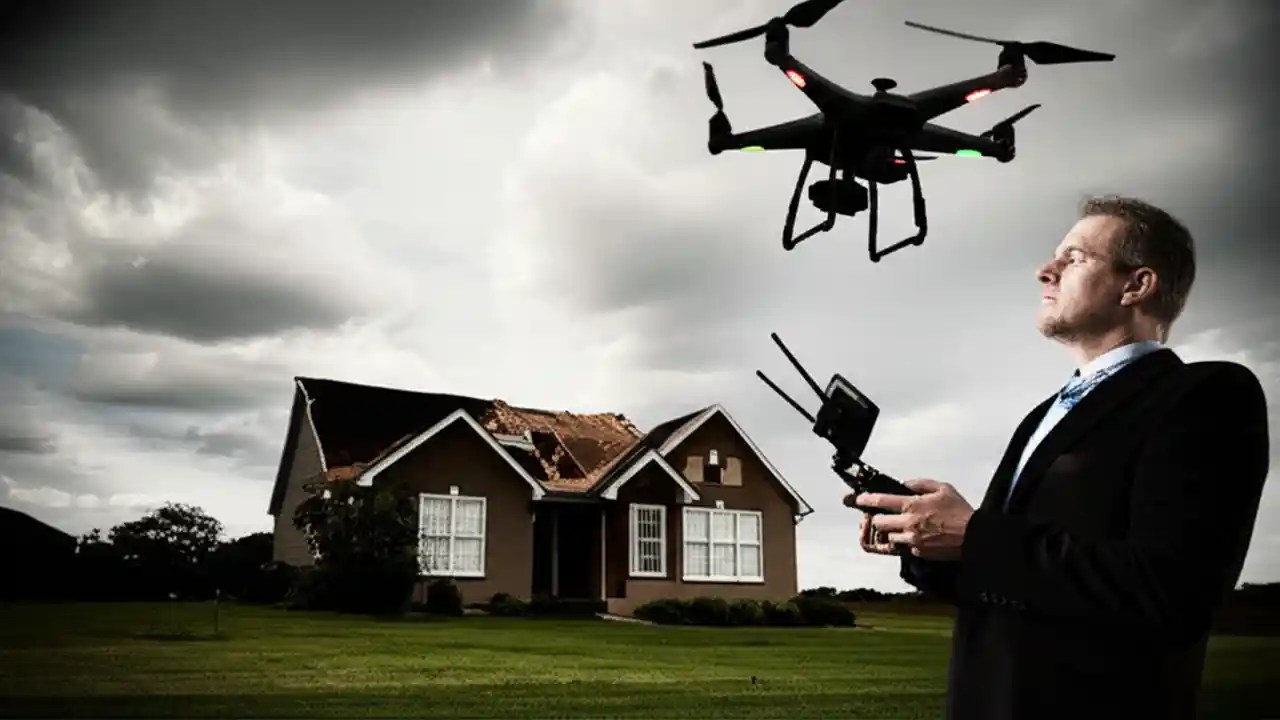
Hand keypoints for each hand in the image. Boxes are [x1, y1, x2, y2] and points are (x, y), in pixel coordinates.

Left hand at [849, 479, 974, 560]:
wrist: (974, 537)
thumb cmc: (960, 512)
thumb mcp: (943, 488)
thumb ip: (921, 484)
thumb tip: (906, 484)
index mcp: (913, 506)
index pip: (881, 501)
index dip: (866, 500)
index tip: (858, 499)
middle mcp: (909, 524)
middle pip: (879, 522)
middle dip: (878, 519)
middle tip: (883, 516)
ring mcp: (912, 541)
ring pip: (890, 537)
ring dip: (893, 532)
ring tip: (904, 528)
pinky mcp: (918, 553)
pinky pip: (905, 548)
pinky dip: (907, 543)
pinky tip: (918, 537)